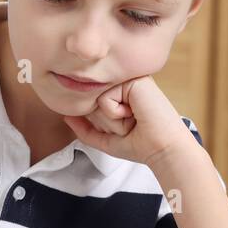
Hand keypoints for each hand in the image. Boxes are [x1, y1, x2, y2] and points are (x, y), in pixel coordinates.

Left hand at [64, 75, 194, 166]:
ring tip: (133, 119)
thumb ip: (85, 129)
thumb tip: (65, 117)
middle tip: (131, 124)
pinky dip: (116, 112)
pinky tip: (135, 113)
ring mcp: (128, 80)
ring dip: (112, 119)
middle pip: (92, 103)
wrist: (162, 148)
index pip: (91, 106)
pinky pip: (104, 98)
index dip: (104, 124)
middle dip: (107, 122)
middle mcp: (124, 85)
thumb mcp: (106, 140)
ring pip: (96, 101)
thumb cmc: (140, 145)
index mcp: (120, 95)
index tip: (126, 129)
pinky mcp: (131, 80)